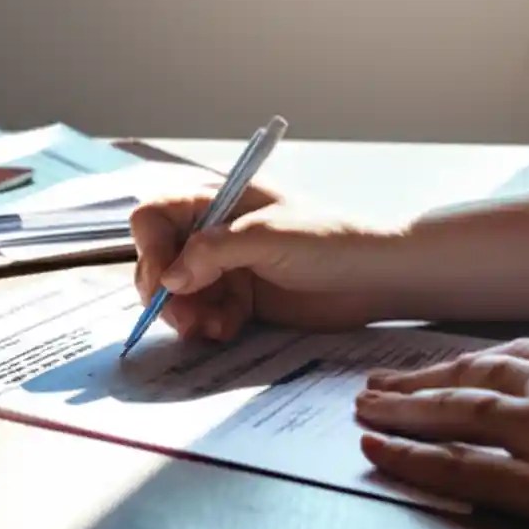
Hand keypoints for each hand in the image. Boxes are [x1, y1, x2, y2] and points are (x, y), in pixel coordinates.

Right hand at [129, 187, 397, 340]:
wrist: (377, 278)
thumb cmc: (332, 241)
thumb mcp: (269, 238)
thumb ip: (214, 252)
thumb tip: (168, 277)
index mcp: (217, 199)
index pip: (155, 215)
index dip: (150, 247)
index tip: (165, 280)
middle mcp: (213, 230)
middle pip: (158, 258)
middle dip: (164, 292)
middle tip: (182, 319)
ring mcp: (223, 265)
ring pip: (175, 292)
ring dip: (184, 313)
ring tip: (210, 329)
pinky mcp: (237, 297)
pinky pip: (201, 313)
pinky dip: (207, 324)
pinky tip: (228, 330)